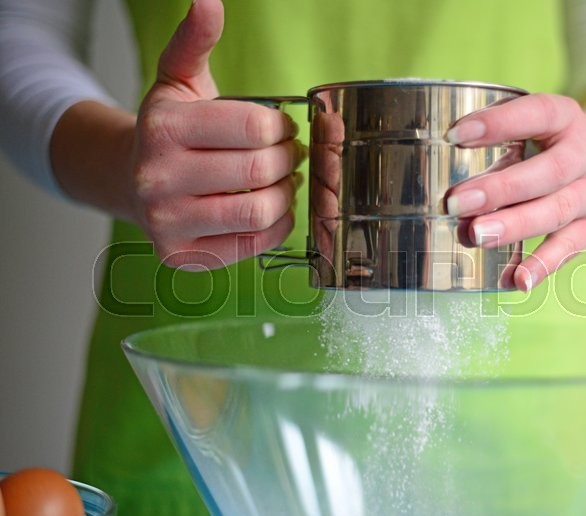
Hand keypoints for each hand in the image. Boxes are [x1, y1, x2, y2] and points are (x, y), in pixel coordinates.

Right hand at [130, 0, 304, 268]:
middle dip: (288, 159)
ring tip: (282, 182)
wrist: (132, 180)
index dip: (282, 126)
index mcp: (162, 127)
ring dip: (286, 194)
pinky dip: (276, 226)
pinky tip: (268, 209)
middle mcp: (157, 178)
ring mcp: (168, 222)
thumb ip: (195, 41)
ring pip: (260, 211)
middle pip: (261, 169)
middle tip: (288, 155)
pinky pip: (254, 244)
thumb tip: (209, 1)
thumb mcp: (178, 80)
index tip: (281, 126)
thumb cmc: (169, 131)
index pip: (255, 125)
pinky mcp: (183, 256)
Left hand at [445, 87, 585, 291]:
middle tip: (458, 202)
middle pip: (548, 173)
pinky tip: (517, 280)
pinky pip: (570, 248)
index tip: (455, 134)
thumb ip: (497, 135)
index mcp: (567, 117)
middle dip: (501, 189)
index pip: (537, 114)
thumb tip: (437, 161)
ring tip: (477, 236)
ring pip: (557, 211)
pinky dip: (542, 265)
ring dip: (514, 226)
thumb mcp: (534, 122)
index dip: (498, 123)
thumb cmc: (552, 141)